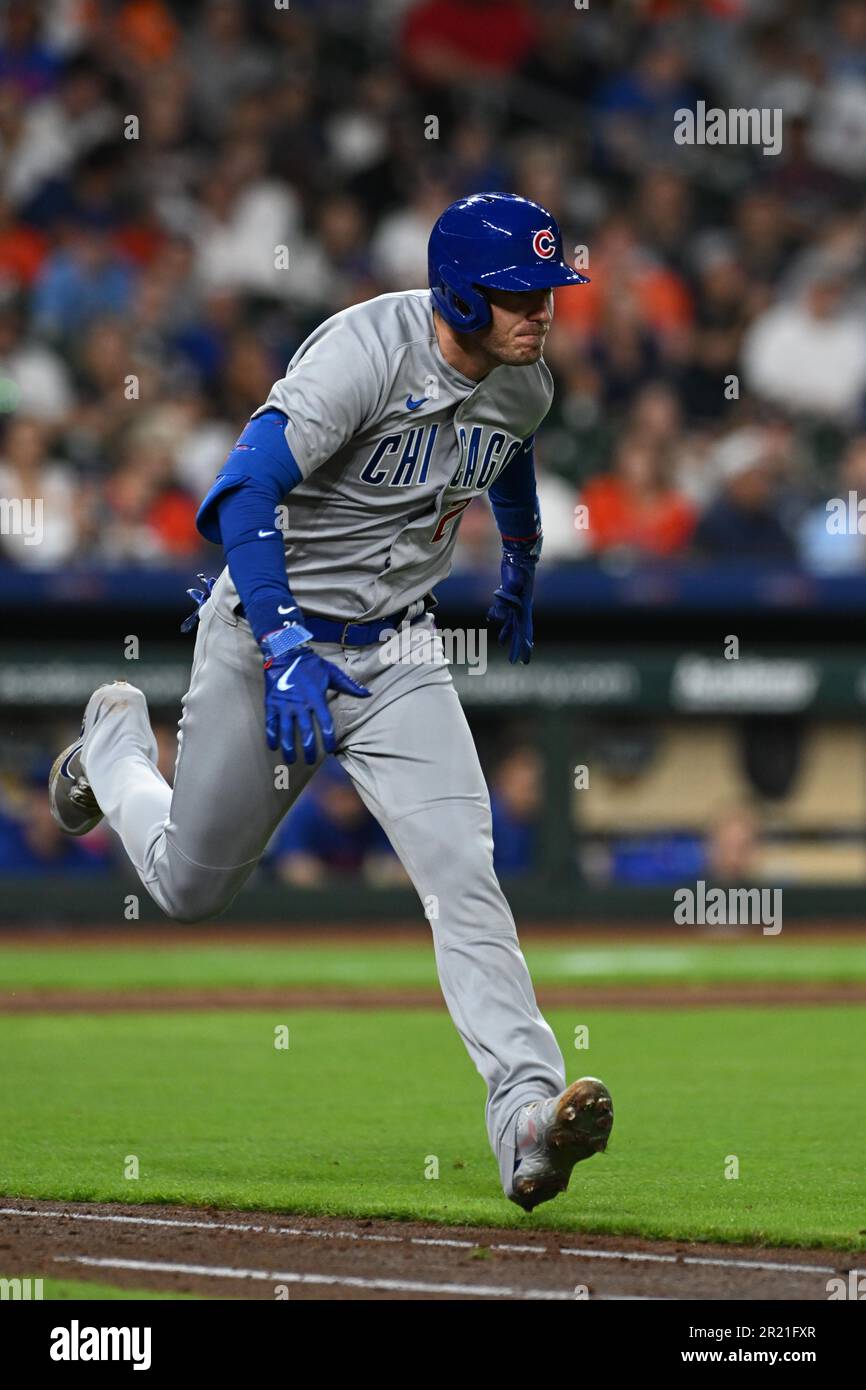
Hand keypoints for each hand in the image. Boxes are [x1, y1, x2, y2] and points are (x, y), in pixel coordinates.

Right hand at [264, 646, 369, 765]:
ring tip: (291, 760)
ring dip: (289, 747)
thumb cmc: (311, 665)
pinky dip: (271, 735)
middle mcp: (300, 704)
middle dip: (308, 749)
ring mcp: (284, 704)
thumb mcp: (332, 672)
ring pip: (286, 730)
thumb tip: (368, 694)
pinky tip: (273, 747)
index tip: (330, 750)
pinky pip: (270, 723)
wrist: (285, 653)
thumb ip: (349, 686)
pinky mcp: (271, 703)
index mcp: (316, 697)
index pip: (325, 723)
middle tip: (311, 761)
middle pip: (305, 731)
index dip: (328, 738)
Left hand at [487, 549, 536, 664]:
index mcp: (524, 606)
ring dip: (507, 633)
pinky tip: (490, 619)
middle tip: (514, 662)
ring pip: (511, 621)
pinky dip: (498, 616)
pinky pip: (504, 609)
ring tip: (501, 645)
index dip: (524, 646)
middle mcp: (522, 606)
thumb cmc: (518, 566)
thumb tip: (499, 604)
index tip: (524, 660)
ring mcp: (516, 600)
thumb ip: (507, 593)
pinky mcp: (509, 593)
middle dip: (516, 646)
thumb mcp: (514, 580)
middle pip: (519, 630)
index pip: (525, 630)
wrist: (519, 554)